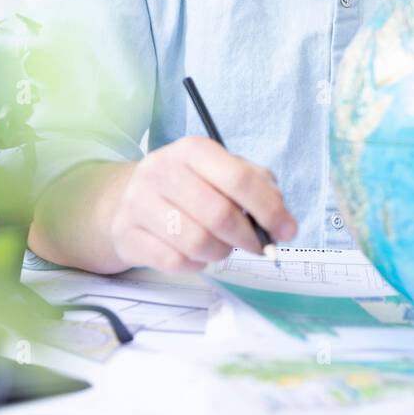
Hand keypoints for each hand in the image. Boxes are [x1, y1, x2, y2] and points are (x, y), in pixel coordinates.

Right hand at [108, 137, 296, 272]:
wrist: (127, 198)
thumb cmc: (189, 186)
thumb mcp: (223, 173)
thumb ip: (259, 187)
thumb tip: (282, 220)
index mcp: (193, 150)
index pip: (238, 178)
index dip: (269, 209)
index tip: (287, 231)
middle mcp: (162, 169)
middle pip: (218, 214)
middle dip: (247, 237)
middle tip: (258, 246)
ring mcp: (139, 201)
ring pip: (196, 242)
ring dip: (220, 252)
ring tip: (222, 247)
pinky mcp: (126, 233)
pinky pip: (174, 261)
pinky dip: (195, 265)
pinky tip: (196, 255)